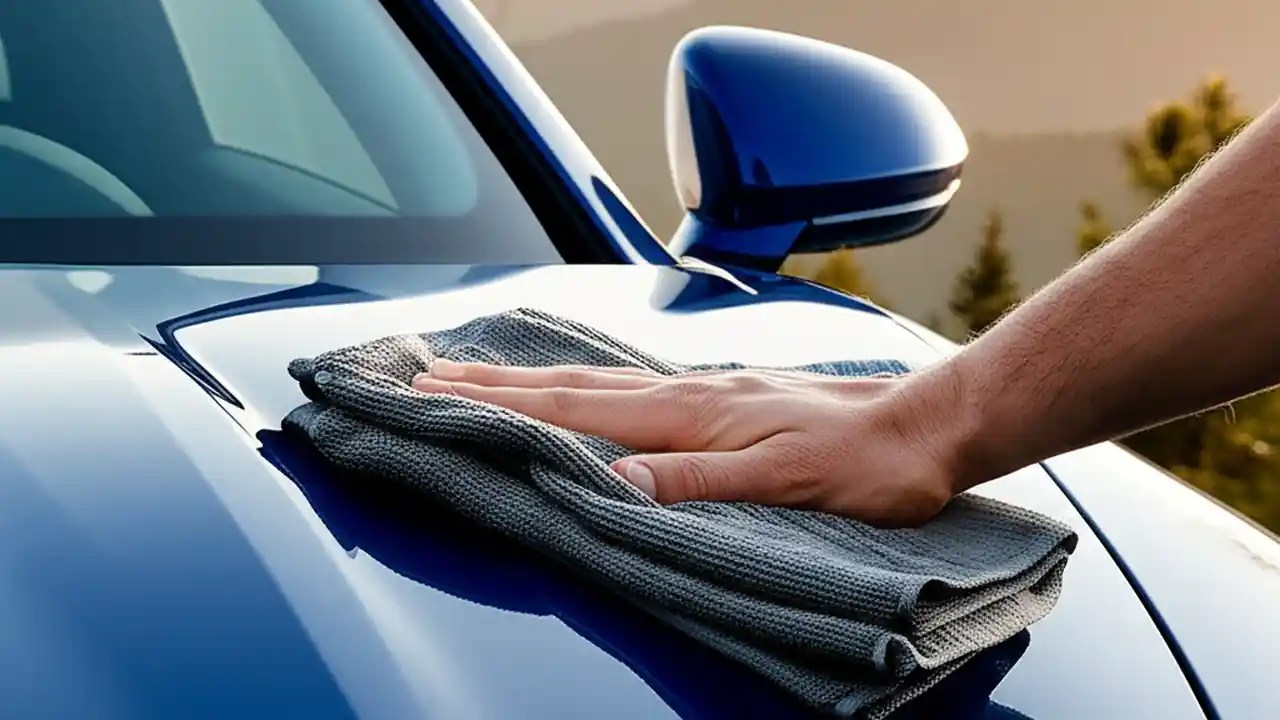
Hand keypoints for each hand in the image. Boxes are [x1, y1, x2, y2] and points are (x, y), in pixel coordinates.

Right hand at [411, 359, 974, 525]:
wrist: (924, 425)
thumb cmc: (864, 463)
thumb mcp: (784, 482)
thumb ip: (696, 483)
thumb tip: (615, 484)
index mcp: (691, 412)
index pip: (573, 409)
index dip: (501, 404)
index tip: (436, 392)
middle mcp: (688, 394)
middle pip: (571, 387)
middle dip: (494, 383)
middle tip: (428, 374)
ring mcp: (706, 393)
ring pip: (598, 385)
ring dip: (532, 380)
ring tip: (481, 374)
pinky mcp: (725, 401)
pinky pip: (634, 392)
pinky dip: (587, 390)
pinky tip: (583, 393)